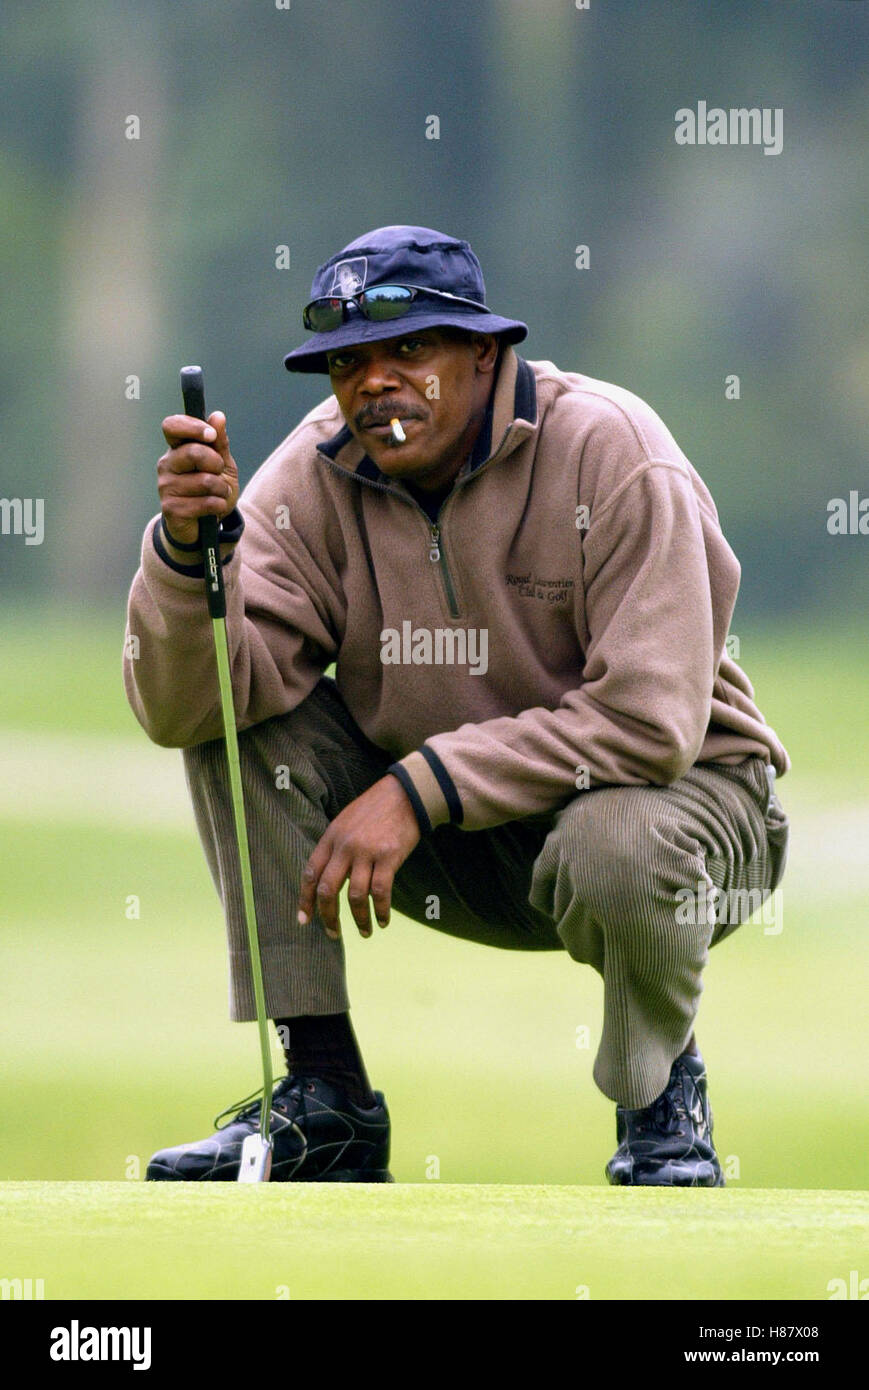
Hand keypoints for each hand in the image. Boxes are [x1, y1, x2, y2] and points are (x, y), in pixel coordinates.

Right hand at [157, 411, 238, 546]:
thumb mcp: (222, 464)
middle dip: (216, 463)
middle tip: (219, 473)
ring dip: (221, 489)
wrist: (206, 525)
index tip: (211, 435)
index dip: (192, 427)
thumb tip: (218, 416)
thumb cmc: (213, 490)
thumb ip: (219, 442)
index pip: (172, 426)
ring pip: (204, 481)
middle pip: (193, 452)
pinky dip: (218, 505)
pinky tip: (215, 507)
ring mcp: (165, 486)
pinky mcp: (170, 508)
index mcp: (177, 448)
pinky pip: (204, 502)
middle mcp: (167, 464)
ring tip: (219, 494)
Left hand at [298, 776, 420, 939]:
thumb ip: (335, 848)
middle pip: (328, 889)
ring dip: (359, 919)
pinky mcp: (389, 857)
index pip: (311, 873)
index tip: (304, 920)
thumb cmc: (375, 810)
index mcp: (331, 837)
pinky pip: (380, 892)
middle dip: (328, 917)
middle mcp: (345, 846)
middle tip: (333, 934)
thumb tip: (328, 880)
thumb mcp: (345, 822)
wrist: (405, 794)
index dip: (305, 899)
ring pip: (355, 896)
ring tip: (365, 932)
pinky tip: (383, 920)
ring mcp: (366, 852)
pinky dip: (381, 910)